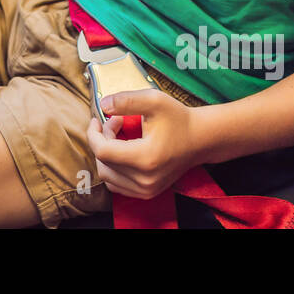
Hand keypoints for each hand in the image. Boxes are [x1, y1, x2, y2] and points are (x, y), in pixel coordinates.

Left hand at [85, 90, 205, 199]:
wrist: (200, 140)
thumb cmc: (178, 119)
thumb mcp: (154, 100)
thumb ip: (126, 100)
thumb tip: (103, 104)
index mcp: (145, 158)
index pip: (102, 151)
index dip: (93, 133)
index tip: (98, 119)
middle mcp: (145, 179)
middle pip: (103, 163)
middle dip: (102, 139)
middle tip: (116, 122)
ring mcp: (146, 189)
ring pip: (107, 175)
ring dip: (106, 154)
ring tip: (119, 136)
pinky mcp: (147, 193)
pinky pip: (117, 184)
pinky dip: (113, 167)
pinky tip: (122, 151)